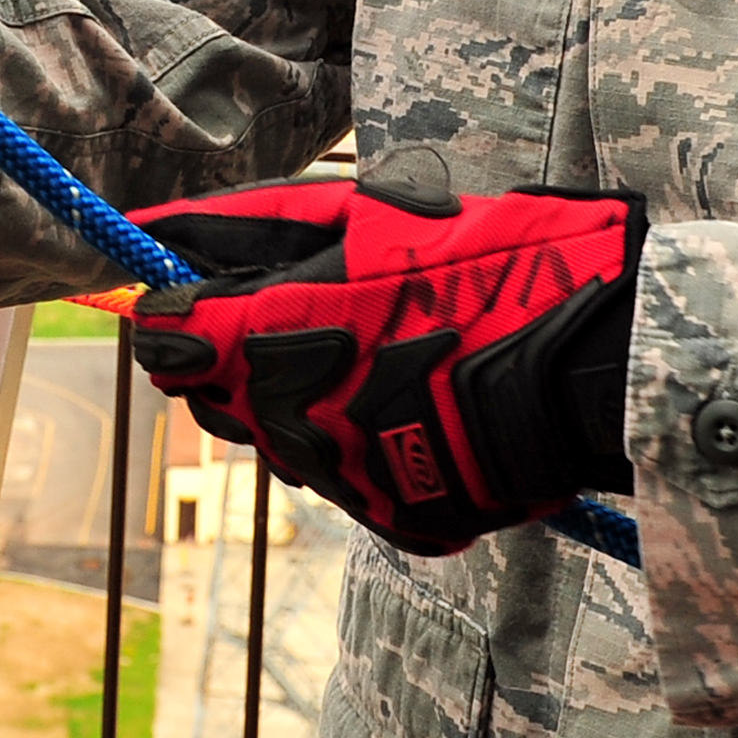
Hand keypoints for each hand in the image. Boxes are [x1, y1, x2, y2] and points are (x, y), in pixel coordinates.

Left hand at [127, 180, 640, 557]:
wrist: (593, 365)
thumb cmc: (479, 268)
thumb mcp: (359, 218)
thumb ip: (240, 228)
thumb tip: (144, 233)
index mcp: (268, 346)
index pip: (163, 339)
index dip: (180, 308)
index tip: (212, 290)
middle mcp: (288, 427)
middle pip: (212, 397)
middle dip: (240, 355)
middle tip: (319, 313)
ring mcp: (342, 481)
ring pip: (280, 441)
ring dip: (304, 399)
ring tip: (384, 354)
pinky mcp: (393, 519)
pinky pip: (349, 479)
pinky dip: (367, 441)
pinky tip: (419, 403)